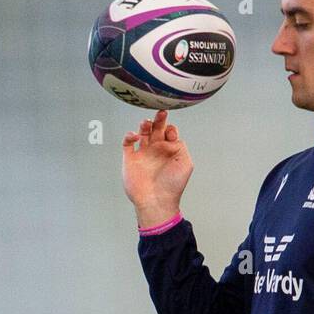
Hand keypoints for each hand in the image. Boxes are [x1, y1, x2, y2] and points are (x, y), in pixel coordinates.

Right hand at [122, 108, 192, 225]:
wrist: (157, 201)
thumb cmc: (173, 186)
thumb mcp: (185, 164)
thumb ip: (181, 146)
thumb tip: (172, 137)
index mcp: (169, 151)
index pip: (168, 132)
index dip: (170, 127)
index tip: (171, 132)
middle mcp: (156, 150)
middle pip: (156, 129)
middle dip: (158, 120)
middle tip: (161, 113)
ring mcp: (143, 154)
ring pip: (142, 132)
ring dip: (144, 124)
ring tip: (147, 123)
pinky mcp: (130, 159)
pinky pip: (127, 143)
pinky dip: (129, 135)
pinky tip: (135, 135)